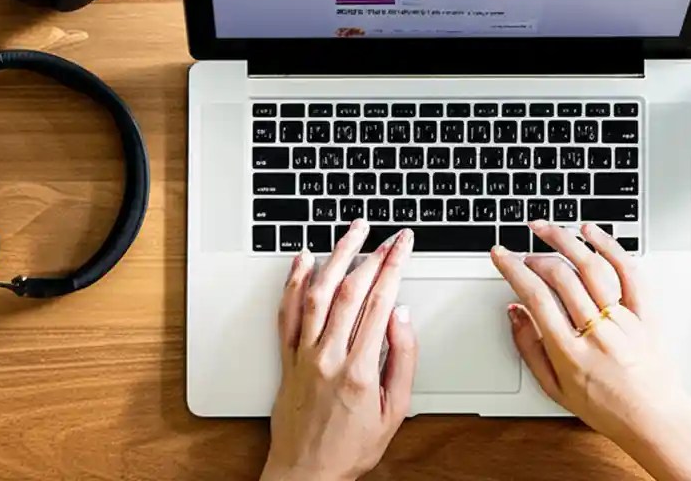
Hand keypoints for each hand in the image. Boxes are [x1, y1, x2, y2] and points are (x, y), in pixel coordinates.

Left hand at [262, 220, 416, 480]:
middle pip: (349, 290)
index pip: (380, 301)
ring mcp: (303, 355)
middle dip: (371, 254)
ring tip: (351, 233)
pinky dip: (292, 283)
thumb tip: (402, 317)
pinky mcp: (286, 359)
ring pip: (316, 293)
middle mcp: (327, 356)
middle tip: (386, 235)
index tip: (403, 245)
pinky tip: (302, 261)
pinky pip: (286, 314)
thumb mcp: (395, 411)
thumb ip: (402, 360)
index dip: (394, 265)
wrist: (306, 474)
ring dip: (335, 256)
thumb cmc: (351, 448)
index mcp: (359, 369)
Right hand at [491, 221, 690, 480]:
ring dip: (565, 240)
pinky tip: (590, 231)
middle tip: (522, 251)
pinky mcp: (646, 312)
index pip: (535, 297)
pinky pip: (628, 270)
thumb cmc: (607, 409)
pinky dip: (609, 245)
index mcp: (570, 353)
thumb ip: (530, 349)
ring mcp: (624, 320)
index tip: (500, 255)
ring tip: (546, 228)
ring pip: (591, 266)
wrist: (655, 420)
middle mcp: (597, 332)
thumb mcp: (555, 389)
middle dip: (535, 255)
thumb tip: (514, 313)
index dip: (513, 269)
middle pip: (560, 277)